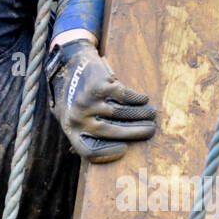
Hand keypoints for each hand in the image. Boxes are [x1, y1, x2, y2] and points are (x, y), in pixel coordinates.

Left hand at [45, 38, 155, 162]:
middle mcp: (78, 118)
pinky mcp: (100, 85)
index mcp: (71, 130)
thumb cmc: (73, 95)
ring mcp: (89, 101)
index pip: (89, 151)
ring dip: (142, 115)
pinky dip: (137, 99)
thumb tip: (114, 147)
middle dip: (136, 133)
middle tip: (151, 131)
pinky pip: (124, 97)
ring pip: (122, 114)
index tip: (124, 149)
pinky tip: (143, 100)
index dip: (108, 154)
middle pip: (112, 133)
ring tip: (152, 115)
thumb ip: (85, 132)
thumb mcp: (70, 116)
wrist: (66, 63)